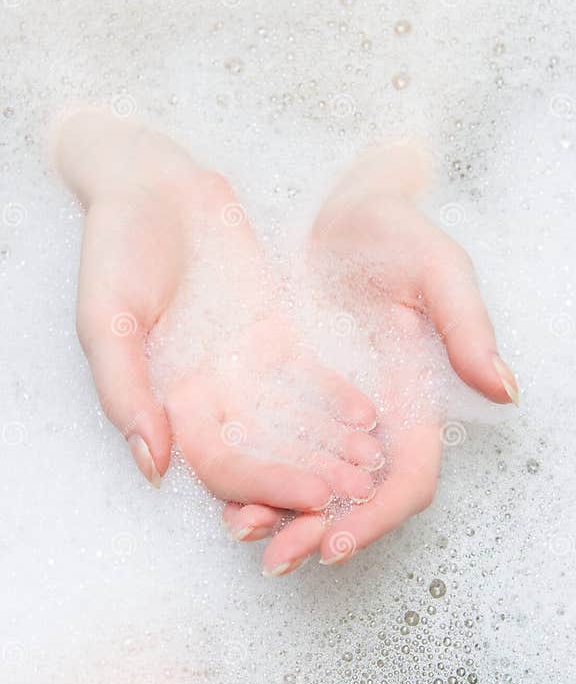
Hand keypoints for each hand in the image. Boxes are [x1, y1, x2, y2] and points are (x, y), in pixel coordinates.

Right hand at [56, 108, 382, 512]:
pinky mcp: (275, 335)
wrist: (151, 187)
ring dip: (333, 447)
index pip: (222, 467)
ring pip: (295, 423)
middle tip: (360, 490)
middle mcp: (212, 396)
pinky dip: (338, 399)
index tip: (313, 495)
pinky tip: (369, 415)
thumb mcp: (105, 321)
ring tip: (375, 461)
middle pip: (267, 455)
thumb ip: (125, 391)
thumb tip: (152, 466)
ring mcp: (246, 367)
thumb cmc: (116, 249)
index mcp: (170, 404)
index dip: (266, 487)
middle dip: (312, 477)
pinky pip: (311, 377)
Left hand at [223, 142, 518, 574]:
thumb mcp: (435, 269)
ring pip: (310, 478)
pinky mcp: (290, 391)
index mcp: (416, 400)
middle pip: (353, 495)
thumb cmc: (391, 230)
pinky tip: (224, 490)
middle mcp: (375, 416)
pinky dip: (254, 472)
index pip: (405, 479)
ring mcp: (330, 408)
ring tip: (242, 533)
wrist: (336, 206)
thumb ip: (466, 327)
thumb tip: (503, 389)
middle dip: (318, 530)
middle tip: (277, 559)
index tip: (335, 543)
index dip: (375, 517)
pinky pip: (274, 443)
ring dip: (280, 513)